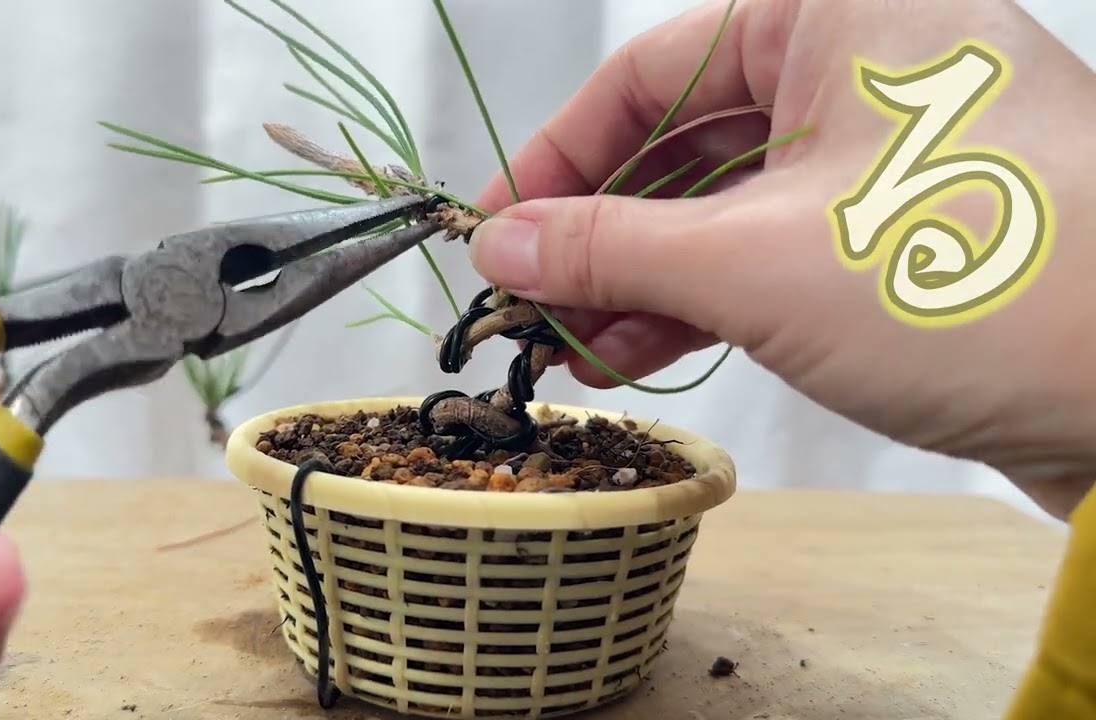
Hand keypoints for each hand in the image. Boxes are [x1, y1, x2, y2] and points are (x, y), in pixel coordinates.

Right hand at [467, 0, 1095, 518]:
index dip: (557, 158)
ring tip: (574, 346)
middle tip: (531, 302)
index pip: (651, 74)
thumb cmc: (978, 286)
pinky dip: (708, 299)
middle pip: (685, 141)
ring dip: (645, 278)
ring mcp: (894, 152)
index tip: (492, 230)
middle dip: (600, 233)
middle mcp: (868, 65)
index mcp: (839, 11)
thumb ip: (613, 245)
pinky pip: (777, 249)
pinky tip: (643, 351)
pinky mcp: (910, 234)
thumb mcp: (757, 262)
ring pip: (729, 204)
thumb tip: (500, 241)